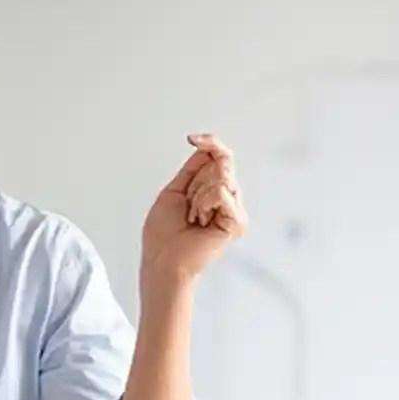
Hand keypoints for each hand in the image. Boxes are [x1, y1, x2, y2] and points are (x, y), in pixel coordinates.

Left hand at [140, 133, 248, 286]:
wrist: (161, 260)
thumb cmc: (163, 234)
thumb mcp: (174, 191)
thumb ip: (193, 170)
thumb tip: (206, 147)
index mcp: (213, 191)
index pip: (220, 157)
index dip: (211, 143)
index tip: (192, 139)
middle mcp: (228, 199)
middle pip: (222, 163)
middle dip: (196, 180)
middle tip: (188, 206)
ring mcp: (235, 211)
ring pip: (221, 178)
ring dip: (197, 195)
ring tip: (193, 217)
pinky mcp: (237, 222)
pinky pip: (221, 192)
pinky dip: (203, 203)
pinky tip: (199, 222)